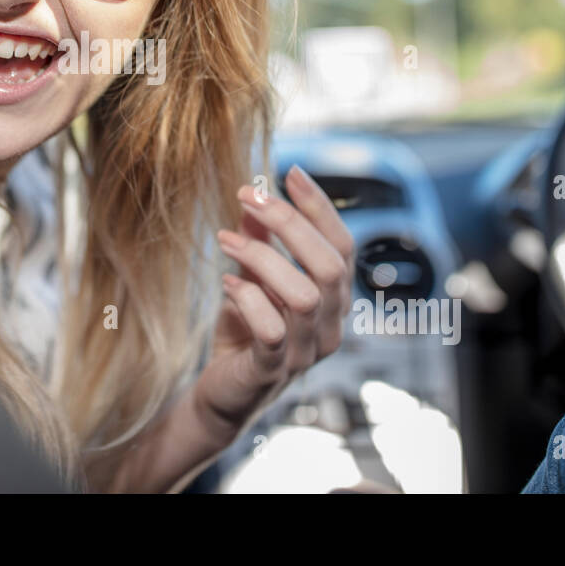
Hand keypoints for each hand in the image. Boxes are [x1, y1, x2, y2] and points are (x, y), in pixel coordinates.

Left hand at [192, 165, 353, 437]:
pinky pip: (272, 330)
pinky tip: (226, 283)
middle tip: (247, 196)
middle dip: (289, 223)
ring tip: (225, 239)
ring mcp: (306, 352)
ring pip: (304, 295)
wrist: (222, 393)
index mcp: (333, 301)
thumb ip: (259, 243)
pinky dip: (248, 298)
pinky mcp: (274, 371)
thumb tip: (254, 197)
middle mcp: (330, 326)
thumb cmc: (243, 333)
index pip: (342, 246)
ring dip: (262, 257)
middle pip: (331, 265)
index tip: (290, 172)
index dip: (320, 208)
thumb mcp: (252, 279)